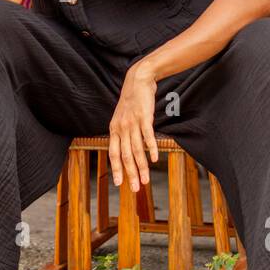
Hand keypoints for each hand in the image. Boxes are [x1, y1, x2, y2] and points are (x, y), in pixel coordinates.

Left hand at [108, 61, 158, 192]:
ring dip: (142, 167)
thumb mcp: (121, 118)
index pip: (114, 154)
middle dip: (130, 174)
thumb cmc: (131, 102)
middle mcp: (121, 128)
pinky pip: (147, 136)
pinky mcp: (144, 117)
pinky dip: (151, 148)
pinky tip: (155, 159)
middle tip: (136, 189)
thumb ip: (122, 134)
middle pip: (125, 156)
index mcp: (114, 130)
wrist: (137, 81)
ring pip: (137, 150)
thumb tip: (125, 151)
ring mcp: (132, 123)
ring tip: (146, 180)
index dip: (116, 169)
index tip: (119, 184)